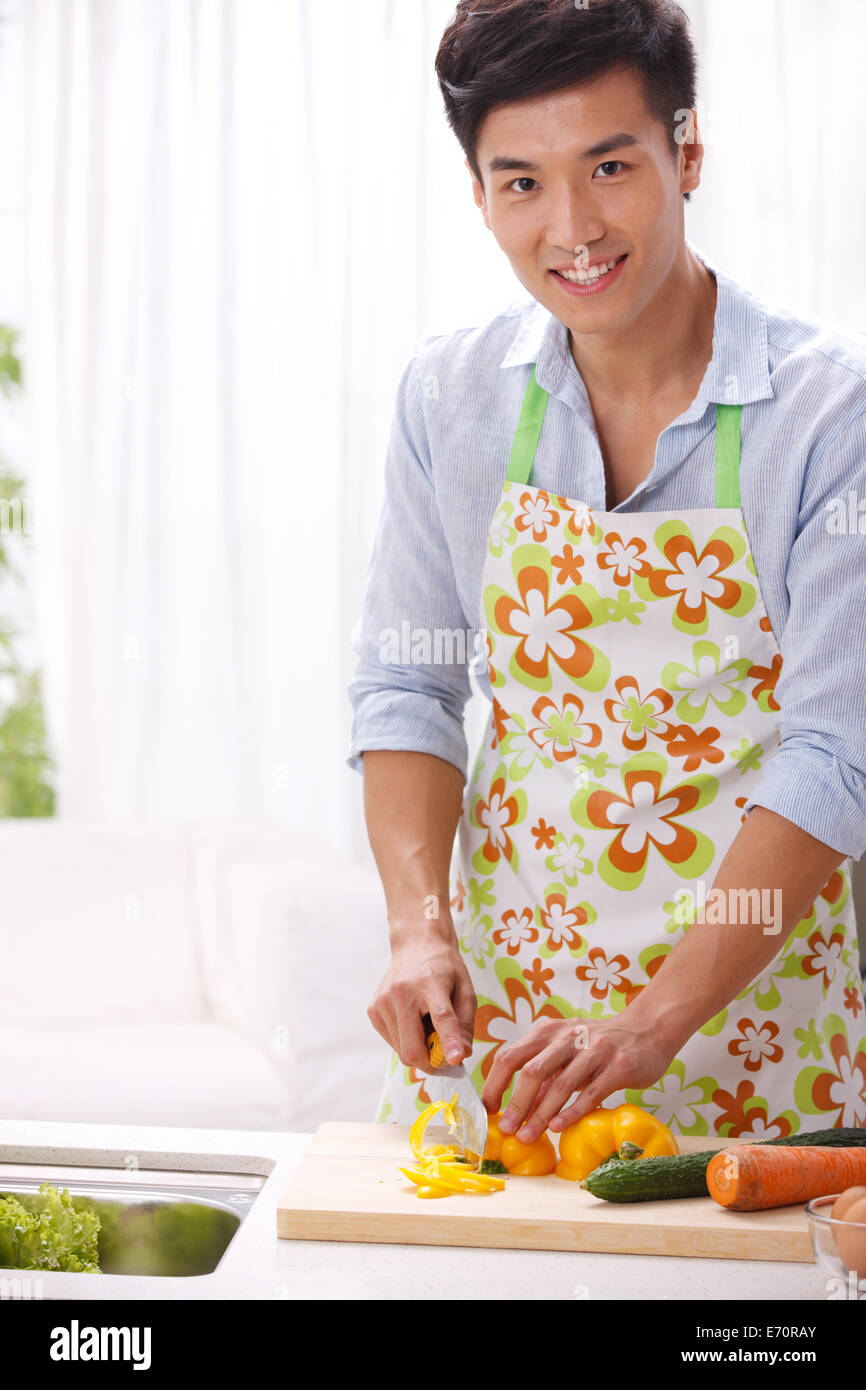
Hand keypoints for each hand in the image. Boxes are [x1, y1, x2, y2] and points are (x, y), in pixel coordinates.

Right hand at [367, 930, 475, 1075]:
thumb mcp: (465, 989)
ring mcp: (383, 1001)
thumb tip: (462, 1054)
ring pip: (401, 1050)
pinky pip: (392, 1042)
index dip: (449, 1042)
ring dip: (418, 1050)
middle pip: (412, 1047)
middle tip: (444, 1057)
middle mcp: (402, 992)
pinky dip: (405, 1041)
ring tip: (427, 1027)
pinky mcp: (373, 1009)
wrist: (415, 945)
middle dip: (430, 1063)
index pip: (441, 1017)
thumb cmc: (443, 968)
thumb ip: (465, 1023)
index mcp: (430, 983)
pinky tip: (413, 1022)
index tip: (456, 1061)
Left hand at [480, 1012, 680, 1142]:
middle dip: (516, 1103)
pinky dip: (572, 1112)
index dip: (495, 1083)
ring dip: (540, 1114)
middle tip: (507, 1130)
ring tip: (527, 1136)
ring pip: (560, 1085)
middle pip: (532, 1070)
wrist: (647, 1030)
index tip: (488, 1109)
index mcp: (548, 1031)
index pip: (510, 1055)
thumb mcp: (566, 1050)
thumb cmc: (599, 1044)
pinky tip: (558, 1128)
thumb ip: (544, 1072)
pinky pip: (591, 1092)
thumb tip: (517, 1107)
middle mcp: (567, 1037)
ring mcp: (594, 1050)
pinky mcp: (618, 1066)